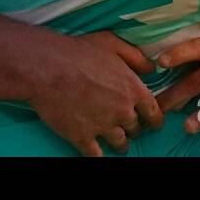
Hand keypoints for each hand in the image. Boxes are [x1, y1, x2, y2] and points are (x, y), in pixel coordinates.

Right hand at [27, 30, 163, 156]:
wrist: (46, 68)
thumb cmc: (78, 52)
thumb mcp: (111, 43)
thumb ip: (135, 57)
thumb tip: (152, 69)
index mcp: (132, 89)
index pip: (153, 113)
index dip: (154, 119)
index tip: (151, 122)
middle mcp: (122, 111)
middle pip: (136, 129)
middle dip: (133, 128)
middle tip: (125, 125)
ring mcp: (103, 126)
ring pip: (120, 144)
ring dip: (119, 143)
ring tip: (114, 140)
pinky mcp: (82, 137)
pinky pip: (96, 155)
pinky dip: (98, 154)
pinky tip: (95, 149)